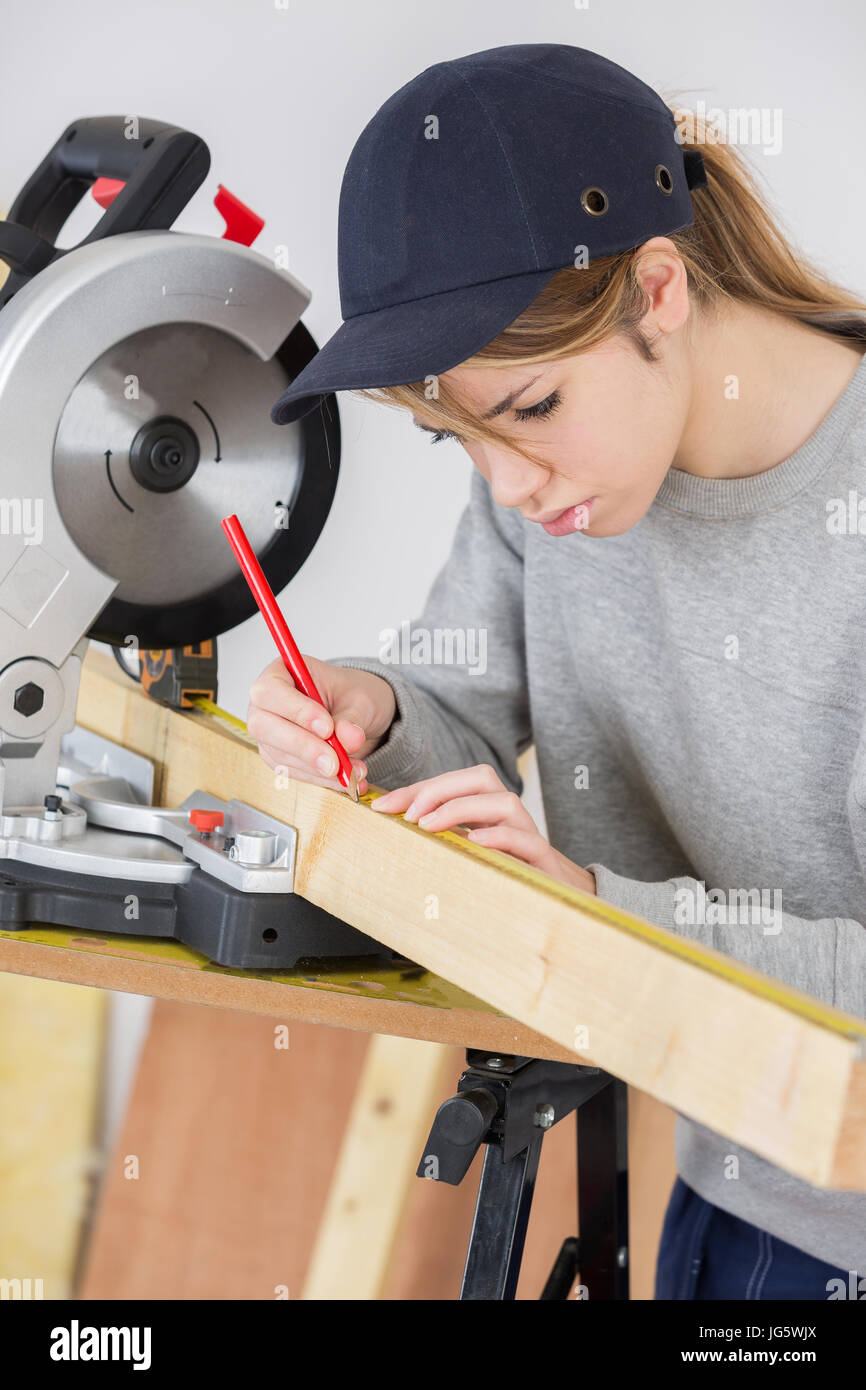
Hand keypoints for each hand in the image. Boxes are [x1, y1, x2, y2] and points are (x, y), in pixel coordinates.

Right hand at [247, 656, 396, 795]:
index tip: (327, 727)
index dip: (295, 710)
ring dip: (317, 768)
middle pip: (264, 726)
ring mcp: (269, 734)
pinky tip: (347, 779)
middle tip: (334, 762)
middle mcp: (266, 705)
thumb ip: (352, 717)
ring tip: (353, 771)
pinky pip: (294, 772)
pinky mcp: (279, 758)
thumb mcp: (360, 699)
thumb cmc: (352, 695)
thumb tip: (348, 738)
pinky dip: (322, 780)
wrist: (358, 715)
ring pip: (279, 755)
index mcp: (280, 673)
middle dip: (302, 746)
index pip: (270, 691)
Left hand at [371, 763, 596, 893]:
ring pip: (504, 802)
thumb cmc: (503, 875)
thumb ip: (439, 839)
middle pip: (481, 777)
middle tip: (409, 815)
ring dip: (462, 808)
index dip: (416, 789)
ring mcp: (528, 833)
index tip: (382, 806)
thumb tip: (391, 831)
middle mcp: (508, 814)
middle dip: (439, 789)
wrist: (555, 901)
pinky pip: (525, 839)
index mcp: (487, 808)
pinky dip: (499, 837)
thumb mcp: (466, 854)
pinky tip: (474, 843)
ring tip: (430, 826)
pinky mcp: (542, 859)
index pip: (452, 782)